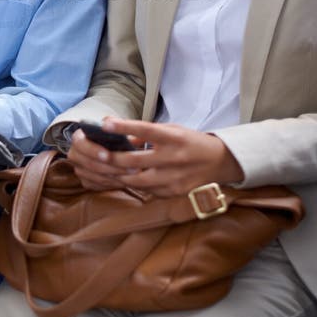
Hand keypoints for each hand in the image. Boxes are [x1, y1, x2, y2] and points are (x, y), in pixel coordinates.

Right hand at [67, 126, 141, 190]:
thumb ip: (111, 123)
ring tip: (134, 173)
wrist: (116, 150)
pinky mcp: (86, 181)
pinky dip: (112, 183)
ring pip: (95, 176)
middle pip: (88, 164)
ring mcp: (79, 169)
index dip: (93, 150)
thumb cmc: (113, 137)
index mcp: (78, 138)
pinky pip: (98, 185)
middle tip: (131, 168)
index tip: (108, 155)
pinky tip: (126, 179)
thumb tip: (109, 122)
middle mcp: (75, 154)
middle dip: (110, 167)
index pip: (80, 144)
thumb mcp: (113, 126)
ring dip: (116, 176)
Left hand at [72, 118, 243, 197]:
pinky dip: (134, 186)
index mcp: (173, 137)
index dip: (124, 127)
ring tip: (104, 170)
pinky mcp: (173, 193)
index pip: (145, 130)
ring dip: (118, 175)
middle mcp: (173, 158)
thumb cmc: (192, 142)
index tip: (105, 123)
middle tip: (95, 154)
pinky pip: (147, 191)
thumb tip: (122, 137)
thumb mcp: (173, 130)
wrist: (220, 163)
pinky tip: (124, 180)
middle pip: (135, 161)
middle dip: (111, 158)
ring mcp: (173, 178)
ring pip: (137, 180)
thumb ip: (148, 135)